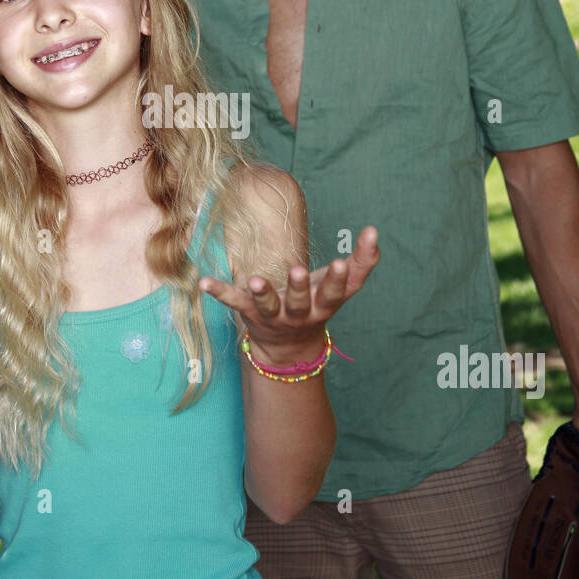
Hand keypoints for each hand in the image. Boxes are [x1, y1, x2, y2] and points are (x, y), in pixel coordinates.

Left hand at [198, 225, 378, 362]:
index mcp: (324, 305)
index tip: (342, 261)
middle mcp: (300, 314)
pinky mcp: (250, 314)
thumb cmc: (318, 303)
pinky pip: (234, 302)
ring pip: (267, 306)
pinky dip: (219, 292)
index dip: (338, 278)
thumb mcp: (342, 287)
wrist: (290, 348)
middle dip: (299, 287)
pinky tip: (203, 282)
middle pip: (301, 302)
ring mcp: (274, 316)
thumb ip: (362, 262)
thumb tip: (375, 231)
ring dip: (262, 292)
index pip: (335, 292)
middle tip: (297, 270)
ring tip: (254, 279)